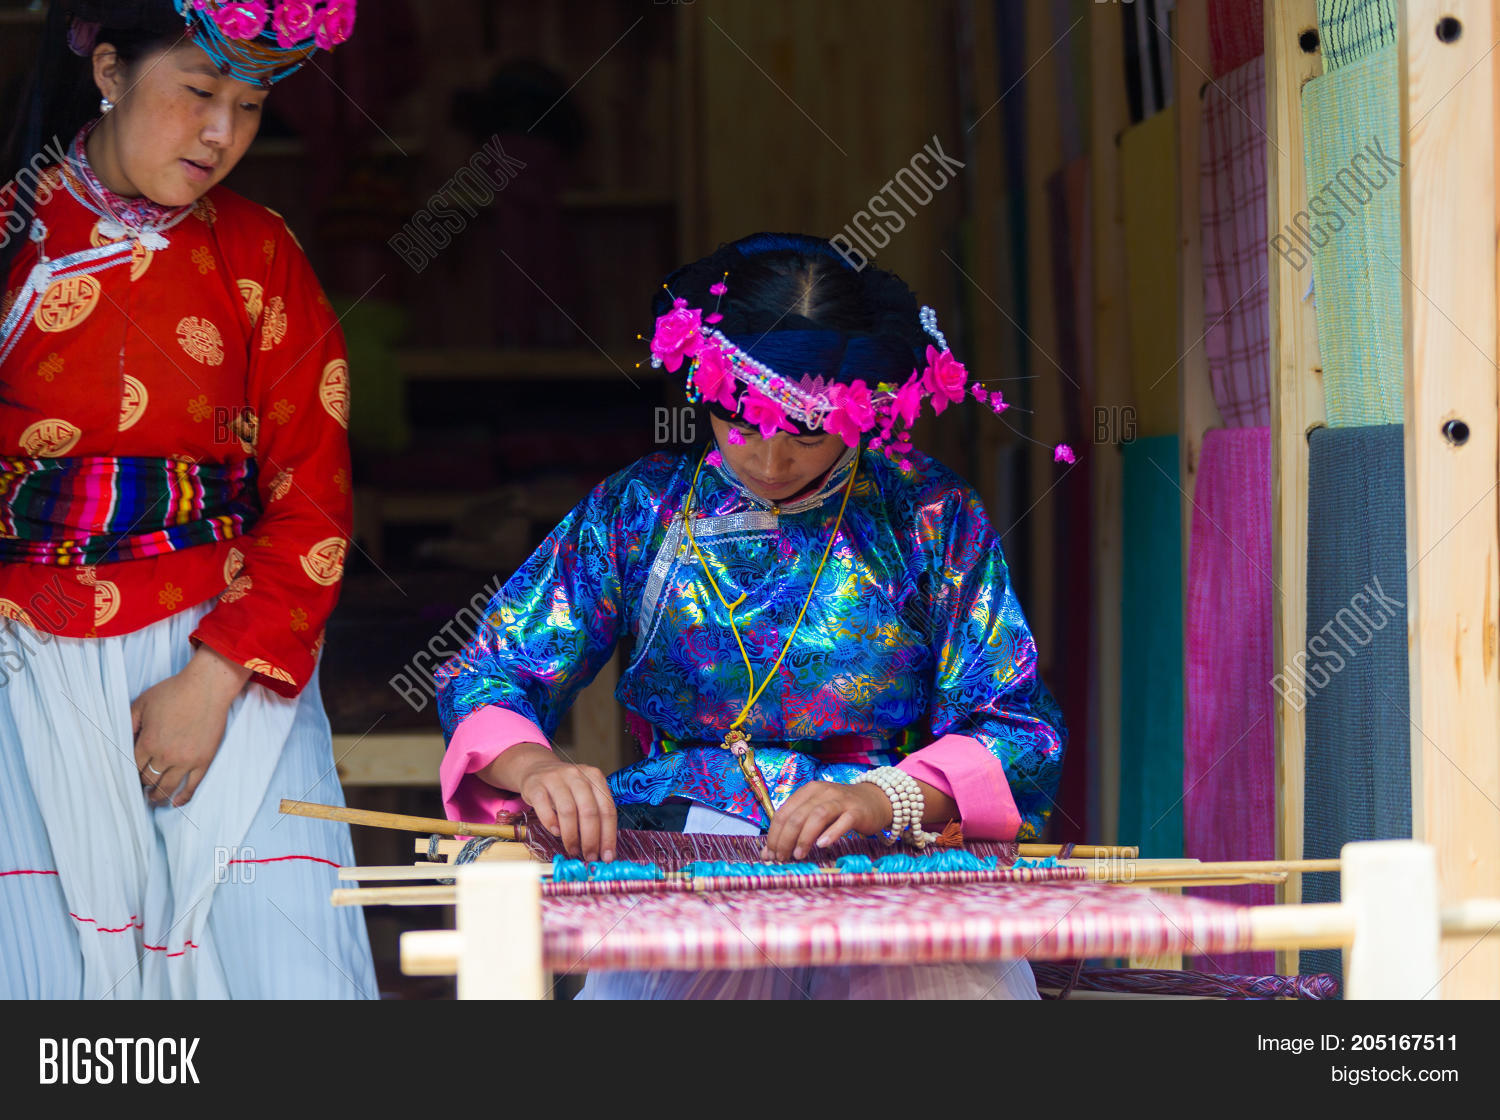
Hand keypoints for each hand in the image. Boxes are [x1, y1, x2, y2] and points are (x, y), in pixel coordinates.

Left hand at [131, 644, 249, 806]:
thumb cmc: (175, 691)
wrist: (207, 687)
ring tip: (153, 799)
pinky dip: (183, 797)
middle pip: (149, 779)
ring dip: (158, 796)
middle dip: (142, 784)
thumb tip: (121, 740)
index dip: (129, 773)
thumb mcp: (142, 703)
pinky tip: (176, 802)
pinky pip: (193, 785)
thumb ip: (129, 723)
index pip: (132, 767)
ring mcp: (186, 760)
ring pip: (167, 788)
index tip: (129, 775)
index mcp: (148, 742)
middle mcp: (165, 755)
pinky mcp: (204, 760)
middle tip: (140, 787)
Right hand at [488, 745, 616, 861]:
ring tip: (573, 850)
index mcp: (594, 777)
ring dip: (571, 836)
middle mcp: (577, 775)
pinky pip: (544, 807)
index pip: (607, 809)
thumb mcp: (584, 793)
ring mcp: (555, 778)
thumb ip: (594, 815)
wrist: (537, 769)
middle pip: (589, 811)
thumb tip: (603, 848)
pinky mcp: (536, 785)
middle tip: (589, 856)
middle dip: (591, 839)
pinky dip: (551, 823)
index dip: (608, 835)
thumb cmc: (566, 788)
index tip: (607, 856)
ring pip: (568, 810)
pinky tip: (556, 833)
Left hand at [761, 780, 892, 861]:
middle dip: (785, 839)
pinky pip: (842, 822)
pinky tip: (822, 845)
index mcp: (808, 791)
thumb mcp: (816, 813)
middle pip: (797, 816)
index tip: (770, 854)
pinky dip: (831, 833)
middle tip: (782, 858)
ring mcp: (840, 800)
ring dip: (804, 837)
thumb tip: (769, 852)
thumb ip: (795, 829)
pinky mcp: (856, 811)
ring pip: (817, 816)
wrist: (875, 800)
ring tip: (798, 855)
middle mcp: (822, 792)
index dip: (774, 835)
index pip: (783, 812)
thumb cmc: (841, 810)